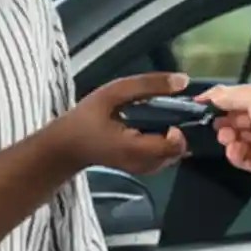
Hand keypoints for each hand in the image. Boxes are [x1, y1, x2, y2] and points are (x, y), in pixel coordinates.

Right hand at [53, 73, 190, 175]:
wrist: (67, 145)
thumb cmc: (87, 118)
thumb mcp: (113, 92)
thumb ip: (147, 85)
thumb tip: (183, 80)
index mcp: (135, 148)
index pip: (175, 145)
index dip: (181, 126)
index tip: (172, 110)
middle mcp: (143, 164)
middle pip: (179, 150)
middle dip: (181, 129)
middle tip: (170, 109)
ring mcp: (144, 169)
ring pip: (175, 155)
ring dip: (174, 135)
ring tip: (161, 116)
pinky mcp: (143, 169)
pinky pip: (165, 157)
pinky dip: (166, 142)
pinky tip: (153, 126)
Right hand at [196, 85, 250, 183]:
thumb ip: (228, 95)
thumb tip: (205, 95)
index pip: (234, 101)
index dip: (218, 103)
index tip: (199, 106)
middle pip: (233, 121)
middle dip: (221, 122)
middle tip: (216, 125)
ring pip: (235, 140)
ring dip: (227, 138)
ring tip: (228, 138)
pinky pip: (243, 159)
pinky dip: (235, 155)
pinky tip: (235, 150)